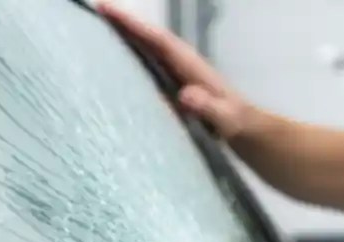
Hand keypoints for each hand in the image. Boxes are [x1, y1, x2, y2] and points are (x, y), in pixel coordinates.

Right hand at [97, 2, 257, 137]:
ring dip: (127, 34)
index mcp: (190, 65)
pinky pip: (150, 61)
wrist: (245, 127)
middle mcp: (182, 62)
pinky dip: (134, 51)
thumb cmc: (235, 125)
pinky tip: (118, 53)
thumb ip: (208, 108)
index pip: (158, 40)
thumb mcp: (224, 119)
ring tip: (100, 24)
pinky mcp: (174, 82)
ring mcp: (178, 70)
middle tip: (98, 8)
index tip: (110, 11)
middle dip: (125, 23)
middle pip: (150, 36)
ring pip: (149, 46)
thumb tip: (185, 96)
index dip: (135, 26)